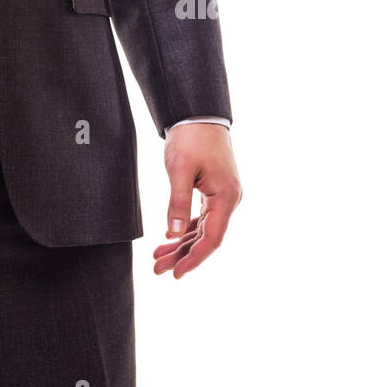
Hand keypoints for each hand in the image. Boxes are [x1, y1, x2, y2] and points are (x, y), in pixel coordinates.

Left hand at [153, 123, 241, 278]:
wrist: (199, 112)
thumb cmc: (191, 137)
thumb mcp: (180, 169)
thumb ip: (178, 202)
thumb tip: (172, 233)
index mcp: (225, 197)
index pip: (212, 238)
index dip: (194, 258)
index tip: (176, 273)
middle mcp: (229, 199)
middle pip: (206, 237)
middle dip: (182, 254)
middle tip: (157, 269)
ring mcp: (222, 195)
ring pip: (203, 228)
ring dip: (181, 243)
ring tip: (158, 257)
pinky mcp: (214, 189)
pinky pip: (202, 216)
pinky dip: (186, 227)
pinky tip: (170, 236)